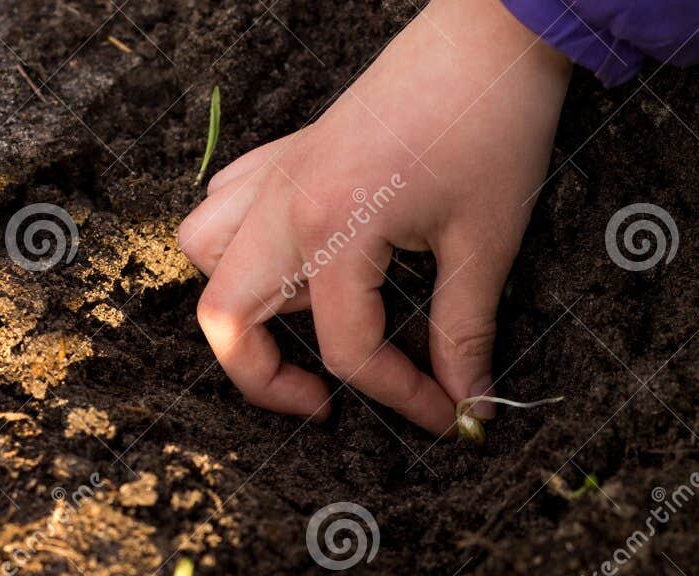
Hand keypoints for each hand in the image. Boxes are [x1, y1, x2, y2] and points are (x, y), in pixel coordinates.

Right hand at [177, 0, 570, 434]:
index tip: (447, 414)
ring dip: (241, 306)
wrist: (492, 35)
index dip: (402, 396)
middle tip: (328, 402)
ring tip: (307, 326)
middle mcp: (285, 201)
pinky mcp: (291, 151)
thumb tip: (470, 400)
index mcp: (333, 224)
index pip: (348, 348)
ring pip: (204, 253)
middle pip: (225, 317)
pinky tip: (302, 261)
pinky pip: (229, 204)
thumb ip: (465, 331)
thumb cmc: (494, 126)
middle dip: (266, 379)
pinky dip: (242, 244)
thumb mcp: (485, 242)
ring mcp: (279, 172)